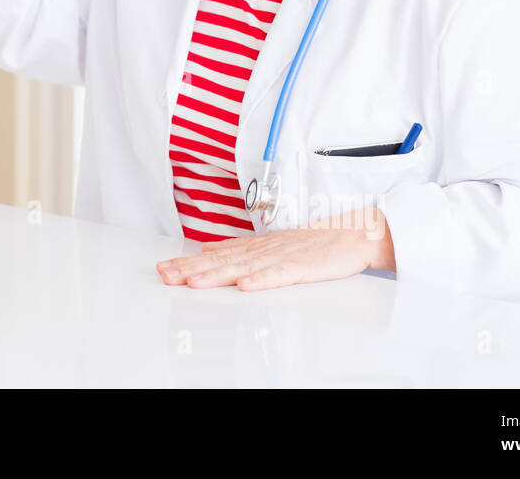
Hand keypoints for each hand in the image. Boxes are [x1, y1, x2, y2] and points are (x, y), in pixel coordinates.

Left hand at [155, 209, 395, 291]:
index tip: (164, 268)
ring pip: (244, 267)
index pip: (216, 255)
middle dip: (192, 269)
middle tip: (166, 275)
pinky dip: (262, 280)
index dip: (189, 262)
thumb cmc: (316, 241)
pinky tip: (245, 286)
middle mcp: (264, 249)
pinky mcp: (303, 267)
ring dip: (217, 275)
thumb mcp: (272, 243)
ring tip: (192, 282)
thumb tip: (207, 248)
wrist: (355, 232)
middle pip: (223, 261)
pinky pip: (280, 275)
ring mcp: (283, 257)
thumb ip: (240, 247)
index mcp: (256, 246)